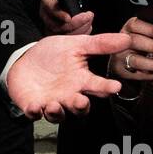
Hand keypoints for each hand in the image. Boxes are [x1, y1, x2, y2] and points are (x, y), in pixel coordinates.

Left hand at [5, 32, 129, 121]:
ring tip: (55, 104)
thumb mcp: (75, 45)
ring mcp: (51, 103)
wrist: (26, 60)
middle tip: (82, 101)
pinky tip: (34, 107)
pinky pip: (34, 113)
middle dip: (81, 106)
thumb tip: (126, 38)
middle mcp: (69, 95)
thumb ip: (99, 44)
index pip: (97, 86)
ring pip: (58, 115)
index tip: (115, 86)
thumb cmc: (53, 55)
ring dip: (57, 112)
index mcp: (81, 81)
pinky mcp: (33, 106)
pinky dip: (34, 111)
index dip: (106, 87)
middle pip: (79, 107)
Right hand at [38, 0, 93, 35]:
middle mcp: (46, 14)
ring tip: (90, 21)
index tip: (69, 16)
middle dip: (75, 23)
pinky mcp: (56, 33)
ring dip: (79, 29)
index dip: (58, 14)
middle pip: (57, 25)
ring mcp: (50, 25)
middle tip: (88, 16)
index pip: (50, 8)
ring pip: (63, 33)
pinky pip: (66, 38)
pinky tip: (87, 28)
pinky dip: (78, 34)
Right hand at [110, 17, 152, 81]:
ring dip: (152, 63)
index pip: (135, 25)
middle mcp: (121, 42)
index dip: (150, 29)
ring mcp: (120, 58)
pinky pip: (136, 74)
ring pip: (135, 60)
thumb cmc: (143, 46)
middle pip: (135, 41)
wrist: (128, 63)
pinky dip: (149, 75)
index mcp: (128, 29)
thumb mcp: (146, 35)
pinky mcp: (122, 72)